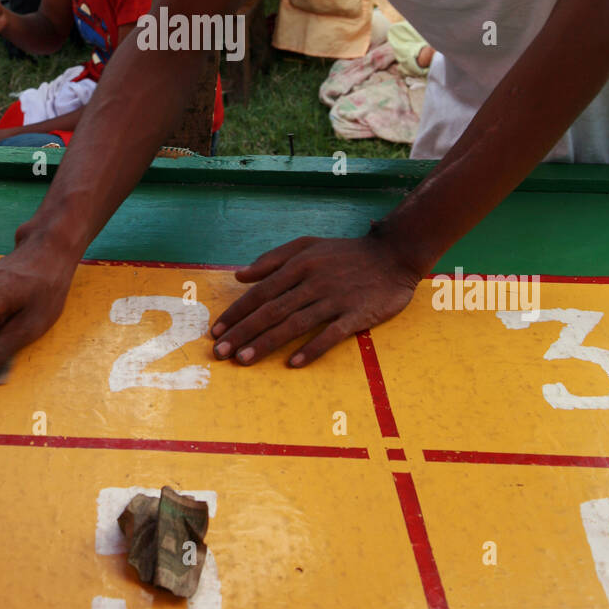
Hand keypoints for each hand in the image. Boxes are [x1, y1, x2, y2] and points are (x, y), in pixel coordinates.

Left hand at [210, 232, 420, 367]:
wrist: (392, 255)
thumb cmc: (345, 252)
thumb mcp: (307, 245)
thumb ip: (272, 259)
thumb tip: (240, 275)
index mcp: (299, 265)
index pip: (261, 292)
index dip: (237, 312)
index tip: (216, 330)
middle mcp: (313, 282)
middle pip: (272, 311)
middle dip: (242, 332)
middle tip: (220, 352)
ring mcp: (335, 299)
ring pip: (294, 324)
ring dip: (267, 343)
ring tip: (243, 359)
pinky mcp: (356, 315)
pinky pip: (331, 335)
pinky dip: (312, 349)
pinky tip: (293, 363)